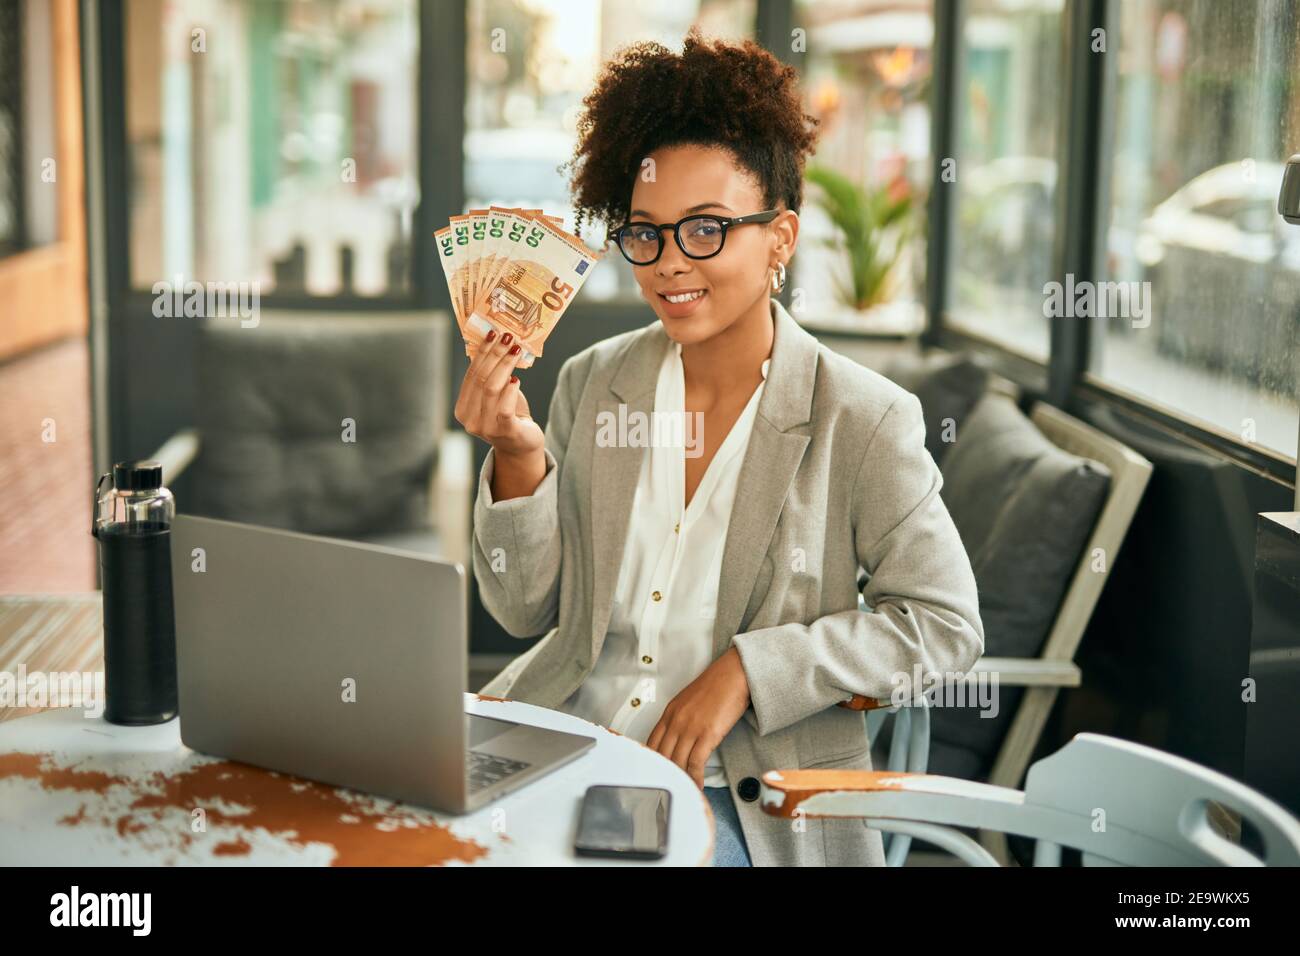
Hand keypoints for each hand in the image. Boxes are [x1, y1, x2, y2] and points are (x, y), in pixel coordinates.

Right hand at [454, 331, 542, 458]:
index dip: (482, 353)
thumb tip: (492, 343)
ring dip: (505, 366)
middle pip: (481, 379)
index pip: (471, 375)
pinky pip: (505, 408)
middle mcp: (470, 420)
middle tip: (507, 336)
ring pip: (492, 389)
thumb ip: (489, 377)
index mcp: (462, 410)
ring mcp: (486, 428)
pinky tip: (517, 379)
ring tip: (516, 350)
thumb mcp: (495, 396)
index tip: (492, 333)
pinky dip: (510, 391)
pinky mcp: (505, 433)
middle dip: (495, 355)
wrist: (522, 446)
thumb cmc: (509, 416)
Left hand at [647, 648, 750, 788]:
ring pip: (677, 762)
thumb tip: (677, 740)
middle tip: (666, 791)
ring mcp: (690, 728)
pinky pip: (695, 763)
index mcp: (669, 713)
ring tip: (683, 793)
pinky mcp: (707, 734)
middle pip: (662, 756)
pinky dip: (695, 778)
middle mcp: (675, 721)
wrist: (734, 674)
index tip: (654, 775)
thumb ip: (679, 720)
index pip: (651, 743)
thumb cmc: (716, 686)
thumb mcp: (688, 701)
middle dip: (663, 776)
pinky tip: (697, 786)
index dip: (651, 763)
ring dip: (680, 780)